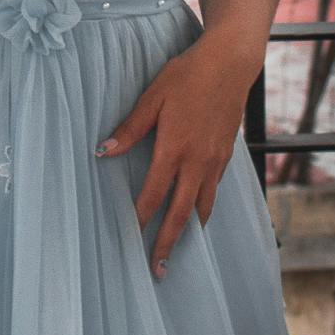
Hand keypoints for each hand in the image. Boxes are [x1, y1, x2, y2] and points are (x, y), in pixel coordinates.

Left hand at [96, 33, 263, 278]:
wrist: (230, 64)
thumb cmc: (187, 75)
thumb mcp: (153, 96)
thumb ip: (130, 127)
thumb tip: (103, 151)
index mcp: (174, 149)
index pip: (153, 195)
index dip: (140, 220)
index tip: (128, 241)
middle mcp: (197, 162)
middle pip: (181, 213)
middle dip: (167, 243)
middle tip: (158, 270)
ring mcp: (215, 161)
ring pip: (202, 207)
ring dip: (189, 231)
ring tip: (179, 252)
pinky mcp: (226, 155)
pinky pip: (213, 190)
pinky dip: (204, 208)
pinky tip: (197, 214)